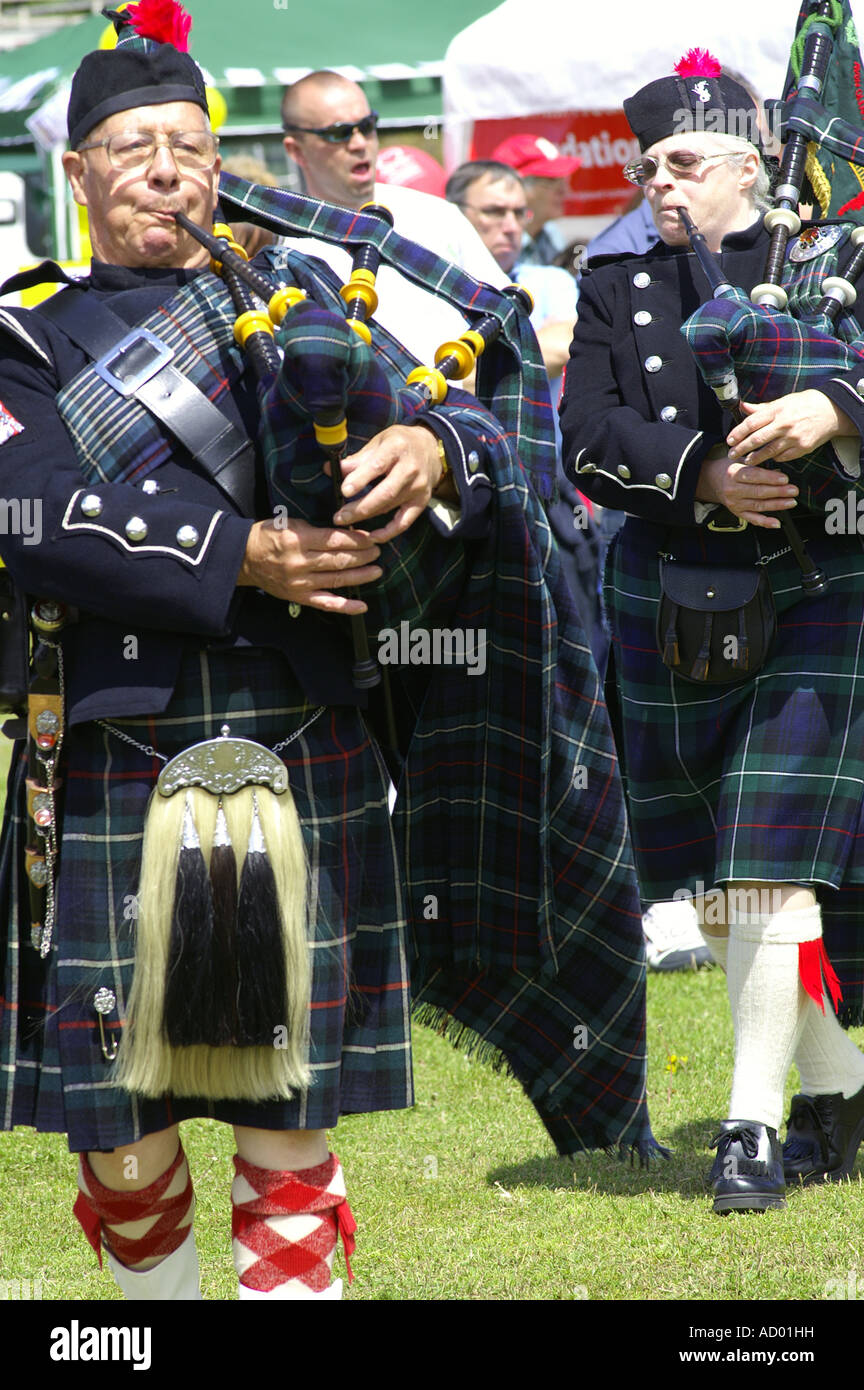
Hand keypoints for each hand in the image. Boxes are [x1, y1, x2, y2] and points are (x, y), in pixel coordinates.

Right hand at [236, 515, 381, 612]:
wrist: (245, 558)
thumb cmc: (269, 536)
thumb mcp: (290, 524)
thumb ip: (317, 530)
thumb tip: (347, 534)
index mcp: (298, 540)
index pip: (334, 540)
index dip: (356, 540)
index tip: (371, 538)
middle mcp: (300, 563)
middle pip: (339, 560)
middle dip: (363, 556)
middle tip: (377, 552)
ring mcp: (300, 583)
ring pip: (337, 580)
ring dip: (360, 576)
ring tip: (376, 571)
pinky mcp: (299, 597)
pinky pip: (326, 604)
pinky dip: (345, 606)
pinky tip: (362, 606)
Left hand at [331, 423, 444, 542]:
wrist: (430, 448)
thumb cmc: (398, 444)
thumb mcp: (378, 443)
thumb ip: (356, 459)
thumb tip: (329, 469)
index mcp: (396, 448)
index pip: (377, 465)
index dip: (360, 479)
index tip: (344, 491)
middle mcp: (410, 468)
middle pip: (385, 492)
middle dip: (360, 507)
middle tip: (339, 516)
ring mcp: (418, 487)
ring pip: (390, 506)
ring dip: (367, 516)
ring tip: (345, 520)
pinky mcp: (421, 502)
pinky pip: (404, 522)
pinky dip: (389, 532)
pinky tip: (372, 536)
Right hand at [695, 446, 797, 528]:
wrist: (713, 480)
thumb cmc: (731, 468)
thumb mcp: (741, 460)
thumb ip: (758, 463)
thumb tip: (779, 469)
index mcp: (734, 474)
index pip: (753, 476)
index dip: (770, 478)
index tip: (785, 479)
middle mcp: (733, 490)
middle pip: (758, 492)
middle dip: (778, 492)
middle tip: (793, 490)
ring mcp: (735, 503)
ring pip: (758, 505)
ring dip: (777, 505)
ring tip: (791, 502)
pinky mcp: (738, 513)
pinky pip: (753, 519)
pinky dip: (765, 522)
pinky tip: (776, 523)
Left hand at [726, 390, 856, 464]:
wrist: (831, 412)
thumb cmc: (804, 404)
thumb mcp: (783, 401)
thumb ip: (762, 408)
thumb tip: (742, 406)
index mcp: (778, 410)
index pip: (752, 423)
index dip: (738, 433)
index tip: (729, 440)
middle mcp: (784, 424)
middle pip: (757, 439)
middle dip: (741, 449)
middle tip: (731, 455)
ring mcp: (793, 438)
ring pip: (768, 452)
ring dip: (755, 458)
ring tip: (746, 462)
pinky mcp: (802, 448)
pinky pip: (782, 457)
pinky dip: (773, 458)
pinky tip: (767, 460)